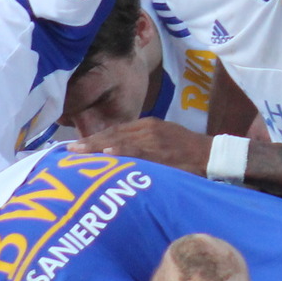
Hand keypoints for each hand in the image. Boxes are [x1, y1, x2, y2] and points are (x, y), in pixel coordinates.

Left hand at [74, 118, 210, 173]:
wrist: (212, 155)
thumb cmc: (188, 151)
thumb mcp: (163, 141)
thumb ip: (143, 145)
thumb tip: (120, 155)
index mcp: (147, 125)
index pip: (115, 131)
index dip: (96, 138)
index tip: (78, 146)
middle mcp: (147, 129)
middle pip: (113, 134)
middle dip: (90, 142)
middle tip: (69, 150)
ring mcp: (154, 140)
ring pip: (120, 142)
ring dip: (98, 147)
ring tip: (79, 153)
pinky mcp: (162, 152)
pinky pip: (138, 152)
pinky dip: (122, 152)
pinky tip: (108, 155)